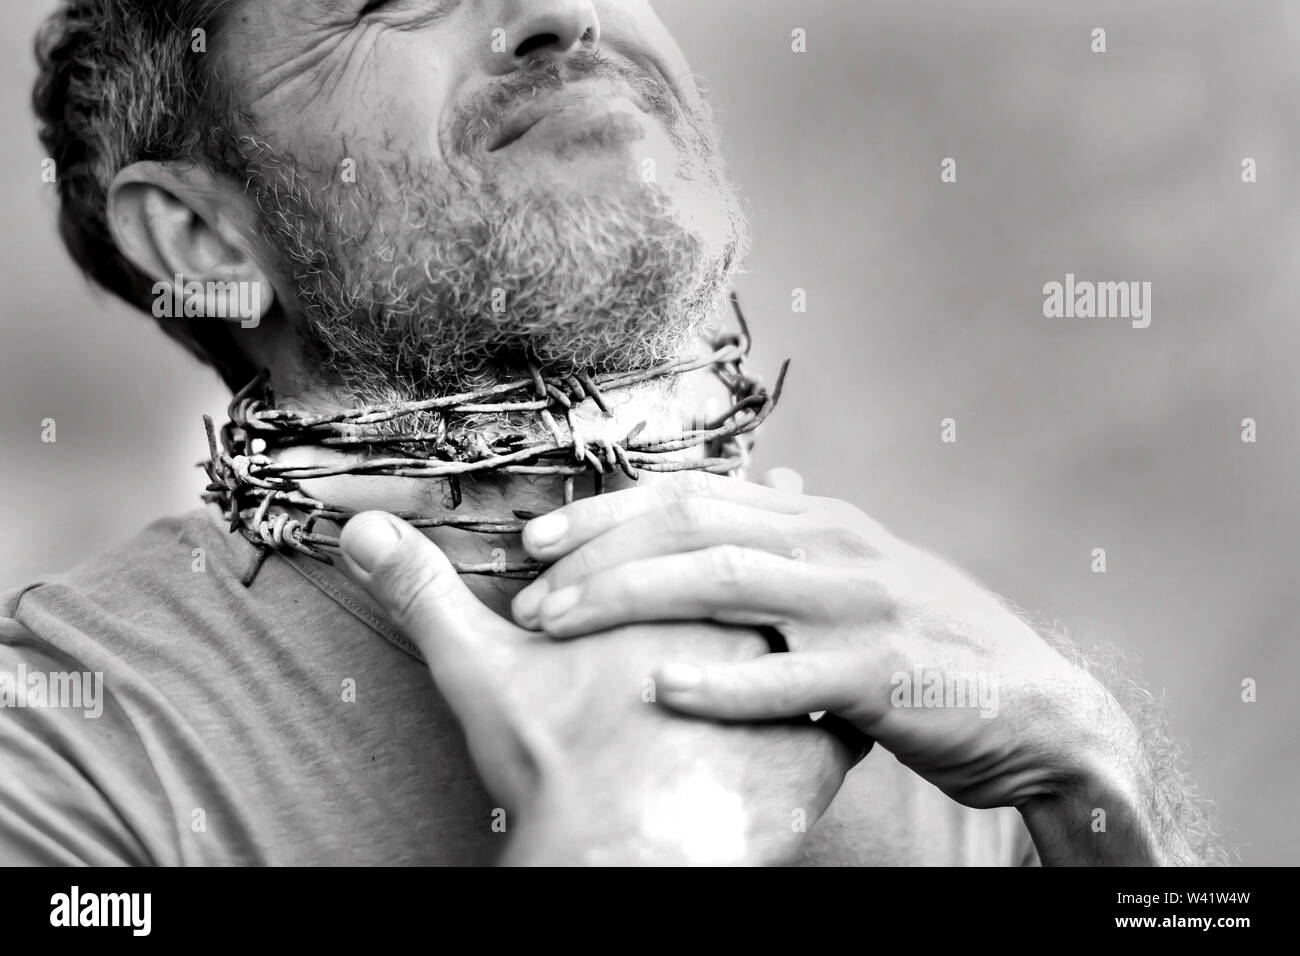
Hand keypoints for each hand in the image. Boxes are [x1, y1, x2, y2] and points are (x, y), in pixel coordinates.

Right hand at [339, 511, 850, 865]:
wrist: (615, 854)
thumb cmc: (550, 763)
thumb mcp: (479, 668)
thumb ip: (425, 593)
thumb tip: (359, 527)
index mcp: (672, 600)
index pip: (721, 537)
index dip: (743, 509)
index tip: (775, 473)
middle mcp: (741, 635)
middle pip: (780, 578)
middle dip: (795, 553)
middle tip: (820, 521)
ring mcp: (785, 699)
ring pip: (820, 647)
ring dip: (825, 626)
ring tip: (835, 613)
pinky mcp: (811, 769)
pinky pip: (845, 733)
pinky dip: (846, 720)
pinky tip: (852, 718)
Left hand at [510, 469, 1129, 814]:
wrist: (1037, 707)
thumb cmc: (930, 646)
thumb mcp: (857, 578)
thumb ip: (791, 547)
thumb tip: (734, 510)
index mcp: (817, 520)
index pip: (693, 495)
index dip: (607, 512)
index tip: (539, 537)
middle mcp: (832, 545)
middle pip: (692, 525)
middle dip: (597, 550)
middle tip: (527, 585)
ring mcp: (858, 604)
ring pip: (723, 582)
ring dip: (628, 598)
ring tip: (557, 625)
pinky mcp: (882, 673)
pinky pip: (788, 674)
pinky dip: (721, 681)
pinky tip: (662, 689)